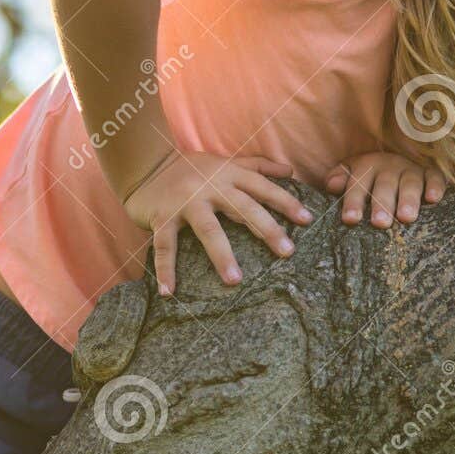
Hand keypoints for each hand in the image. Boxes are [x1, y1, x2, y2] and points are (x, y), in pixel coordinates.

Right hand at [120, 149, 314, 295]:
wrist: (146, 163)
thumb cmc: (194, 167)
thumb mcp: (227, 162)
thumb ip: (258, 166)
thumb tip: (291, 171)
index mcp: (230, 174)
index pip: (264, 188)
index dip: (286, 202)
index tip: (307, 220)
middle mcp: (212, 186)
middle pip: (244, 208)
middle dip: (267, 229)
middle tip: (287, 251)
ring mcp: (187, 202)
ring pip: (208, 229)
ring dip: (221, 255)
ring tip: (235, 280)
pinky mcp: (162, 216)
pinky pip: (164, 246)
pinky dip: (165, 270)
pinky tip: (169, 292)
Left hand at [322, 151, 445, 227]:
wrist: (399, 162)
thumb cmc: (370, 178)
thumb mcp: (352, 174)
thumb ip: (339, 179)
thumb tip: (331, 185)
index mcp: (367, 167)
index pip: (358, 184)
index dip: (354, 201)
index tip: (351, 219)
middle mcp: (389, 167)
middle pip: (385, 185)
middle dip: (382, 204)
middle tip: (380, 223)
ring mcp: (411, 170)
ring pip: (410, 183)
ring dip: (408, 199)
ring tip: (406, 218)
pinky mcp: (431, 174)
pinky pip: (434, 177)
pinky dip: (434, 186)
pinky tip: (433, 199)